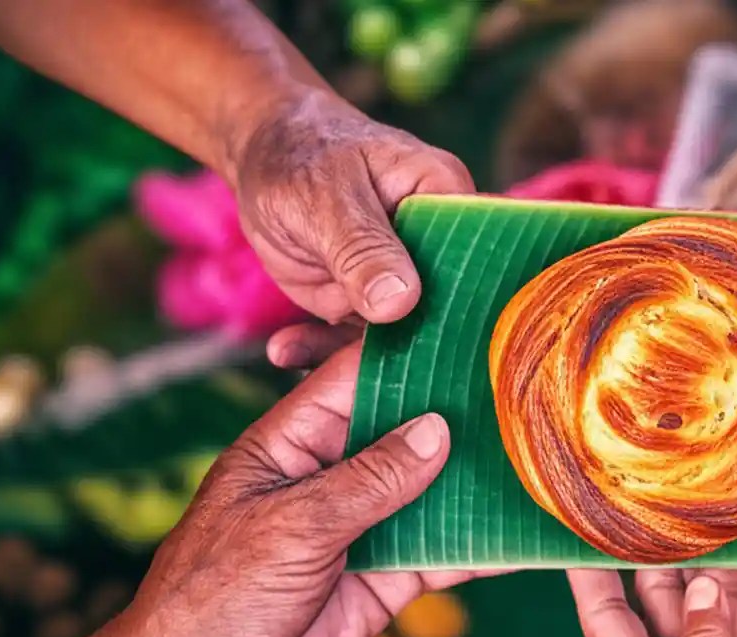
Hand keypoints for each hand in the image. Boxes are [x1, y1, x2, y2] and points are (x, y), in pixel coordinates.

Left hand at [0, 344, 492, 636]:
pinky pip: (443, 551)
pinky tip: (526, 528)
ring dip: (478, 479)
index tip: (464, 330)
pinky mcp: (389, 574)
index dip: (406, 355)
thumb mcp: (292, 525)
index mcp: (294, 441)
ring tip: (542, 451)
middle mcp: (336, 473)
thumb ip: (368, 480)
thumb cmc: (216, 591)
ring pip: (433, 489)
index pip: (355, 379)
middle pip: (405, 431)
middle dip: (458, 414)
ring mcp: (366, 523)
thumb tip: (436, 431)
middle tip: (526, 389)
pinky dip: (482, 543)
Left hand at [228, 87, 473, 367]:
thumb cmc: (300, 156)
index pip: (475, 259)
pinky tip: (285, 352)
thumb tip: (401, 302)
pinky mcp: (373, 302)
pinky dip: (322, 350)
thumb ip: (363, 249)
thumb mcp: (325, 197)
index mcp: (448, 196)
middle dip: (413, 349)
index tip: (433, 351)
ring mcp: (407, 277)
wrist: (261, 161)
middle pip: (447, 307)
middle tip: (368, 381)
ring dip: (358, 360)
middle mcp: (439, 242)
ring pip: (404, 332)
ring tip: (307, 378)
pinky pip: (359, 338)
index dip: (461, 307)